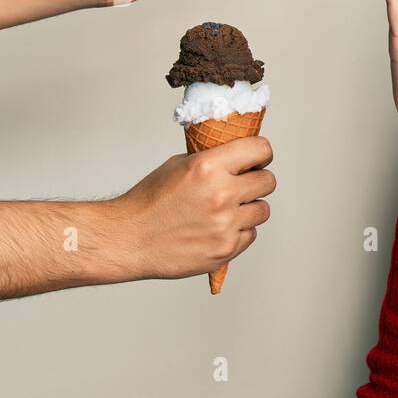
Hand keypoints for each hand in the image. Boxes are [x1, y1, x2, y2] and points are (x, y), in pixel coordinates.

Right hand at [109, 136, 274, 279]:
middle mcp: (221, 194)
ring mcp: (226, 224)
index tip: (257, 158)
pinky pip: (250, 234)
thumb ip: (213, 160)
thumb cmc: (149, 202)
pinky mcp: (226, 248)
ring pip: (262, 210)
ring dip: (249, 208)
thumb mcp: (178, 165)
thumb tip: (240, 158)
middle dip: (257, 180)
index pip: (260, 149)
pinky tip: (217, 228)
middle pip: (268, 181)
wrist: (129, 239)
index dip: (261, 153)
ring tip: (227, 209)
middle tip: (242, 184)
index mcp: (208, 167)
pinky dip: (238, 231)